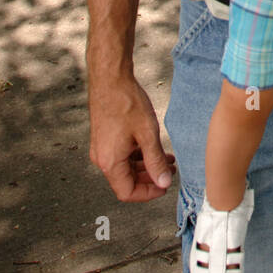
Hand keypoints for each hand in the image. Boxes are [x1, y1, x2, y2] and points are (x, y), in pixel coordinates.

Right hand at [88, 73, 175, 201]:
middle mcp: (102, 158)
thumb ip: (156, 161)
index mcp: (110, 162)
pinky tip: (153, 148)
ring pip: (126, 168)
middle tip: (170, 171)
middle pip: (127, 181)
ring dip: (146, 166)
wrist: (110, 79)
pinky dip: (138, 155)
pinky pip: (122, 155)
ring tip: (167, 159)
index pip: (127, 192)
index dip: (148, 193)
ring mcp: (102, 148)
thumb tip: (164, 182)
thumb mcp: (147, 134)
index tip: (165, 186)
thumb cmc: (126, 103)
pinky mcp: (105, 138)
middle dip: (150, 178)